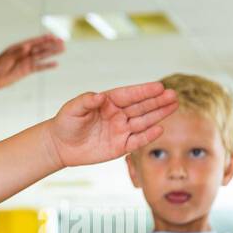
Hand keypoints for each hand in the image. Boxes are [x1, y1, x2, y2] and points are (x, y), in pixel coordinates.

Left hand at [0, 34, 63, 89]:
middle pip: (40, 48)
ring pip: (42, 56)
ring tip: (63, 49)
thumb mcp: (6, 58)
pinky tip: (55, 64)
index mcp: (19, 47)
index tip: (53, 35)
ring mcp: (26, 62)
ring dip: (52, 52)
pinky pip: (39, 67)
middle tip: (62, 41)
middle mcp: (24, 53)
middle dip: (51, 44)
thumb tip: (27, 46)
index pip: (34, 41)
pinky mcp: (26, 71)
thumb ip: (17, 52)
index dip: (43, 38)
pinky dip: (47, 66)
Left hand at [45, 82, 177, 166]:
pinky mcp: (120, 146)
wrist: (60, 146)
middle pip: (142, 107)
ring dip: (158, 114)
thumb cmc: (66, 123)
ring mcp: (121, 130)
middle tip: (173, 95)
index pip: (130, 95)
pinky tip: (159, 129)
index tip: (159, 87)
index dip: (144, 91)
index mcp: (109, 102)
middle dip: (157, 101)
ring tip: (173, 106)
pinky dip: (147, 136)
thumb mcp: (72, 109)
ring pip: (143, 121)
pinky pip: (137, 141)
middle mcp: (119, 114)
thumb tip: (99, 96)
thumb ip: (86, 101)